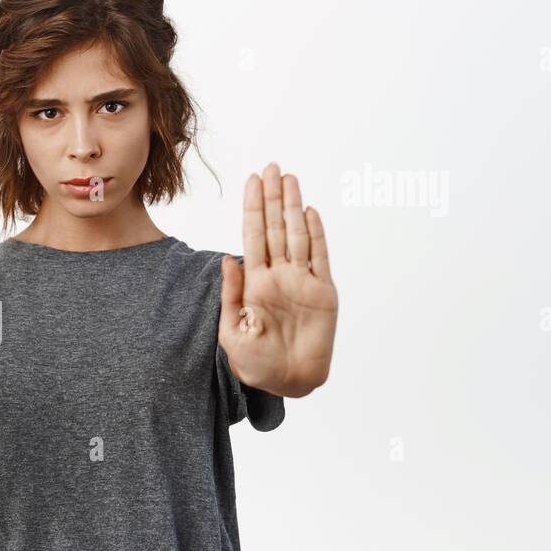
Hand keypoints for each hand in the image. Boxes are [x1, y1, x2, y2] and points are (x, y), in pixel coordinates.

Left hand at [219, 163, 337, 397]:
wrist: (287, 383)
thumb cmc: (255, 363)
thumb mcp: (231, 332)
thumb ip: (230, 296)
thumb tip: (227, 259)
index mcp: (254, 283)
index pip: (252, 235)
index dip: (252, 207)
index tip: (252, 181)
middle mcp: (278, 276)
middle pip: (274, 227)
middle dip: (272, 197)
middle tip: (271, 167)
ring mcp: (302, 281)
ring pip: (297, 235)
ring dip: (293, 207)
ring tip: (289, 178)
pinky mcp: (323, 292)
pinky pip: (320, 256)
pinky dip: (317, 233)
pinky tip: (309, 212)